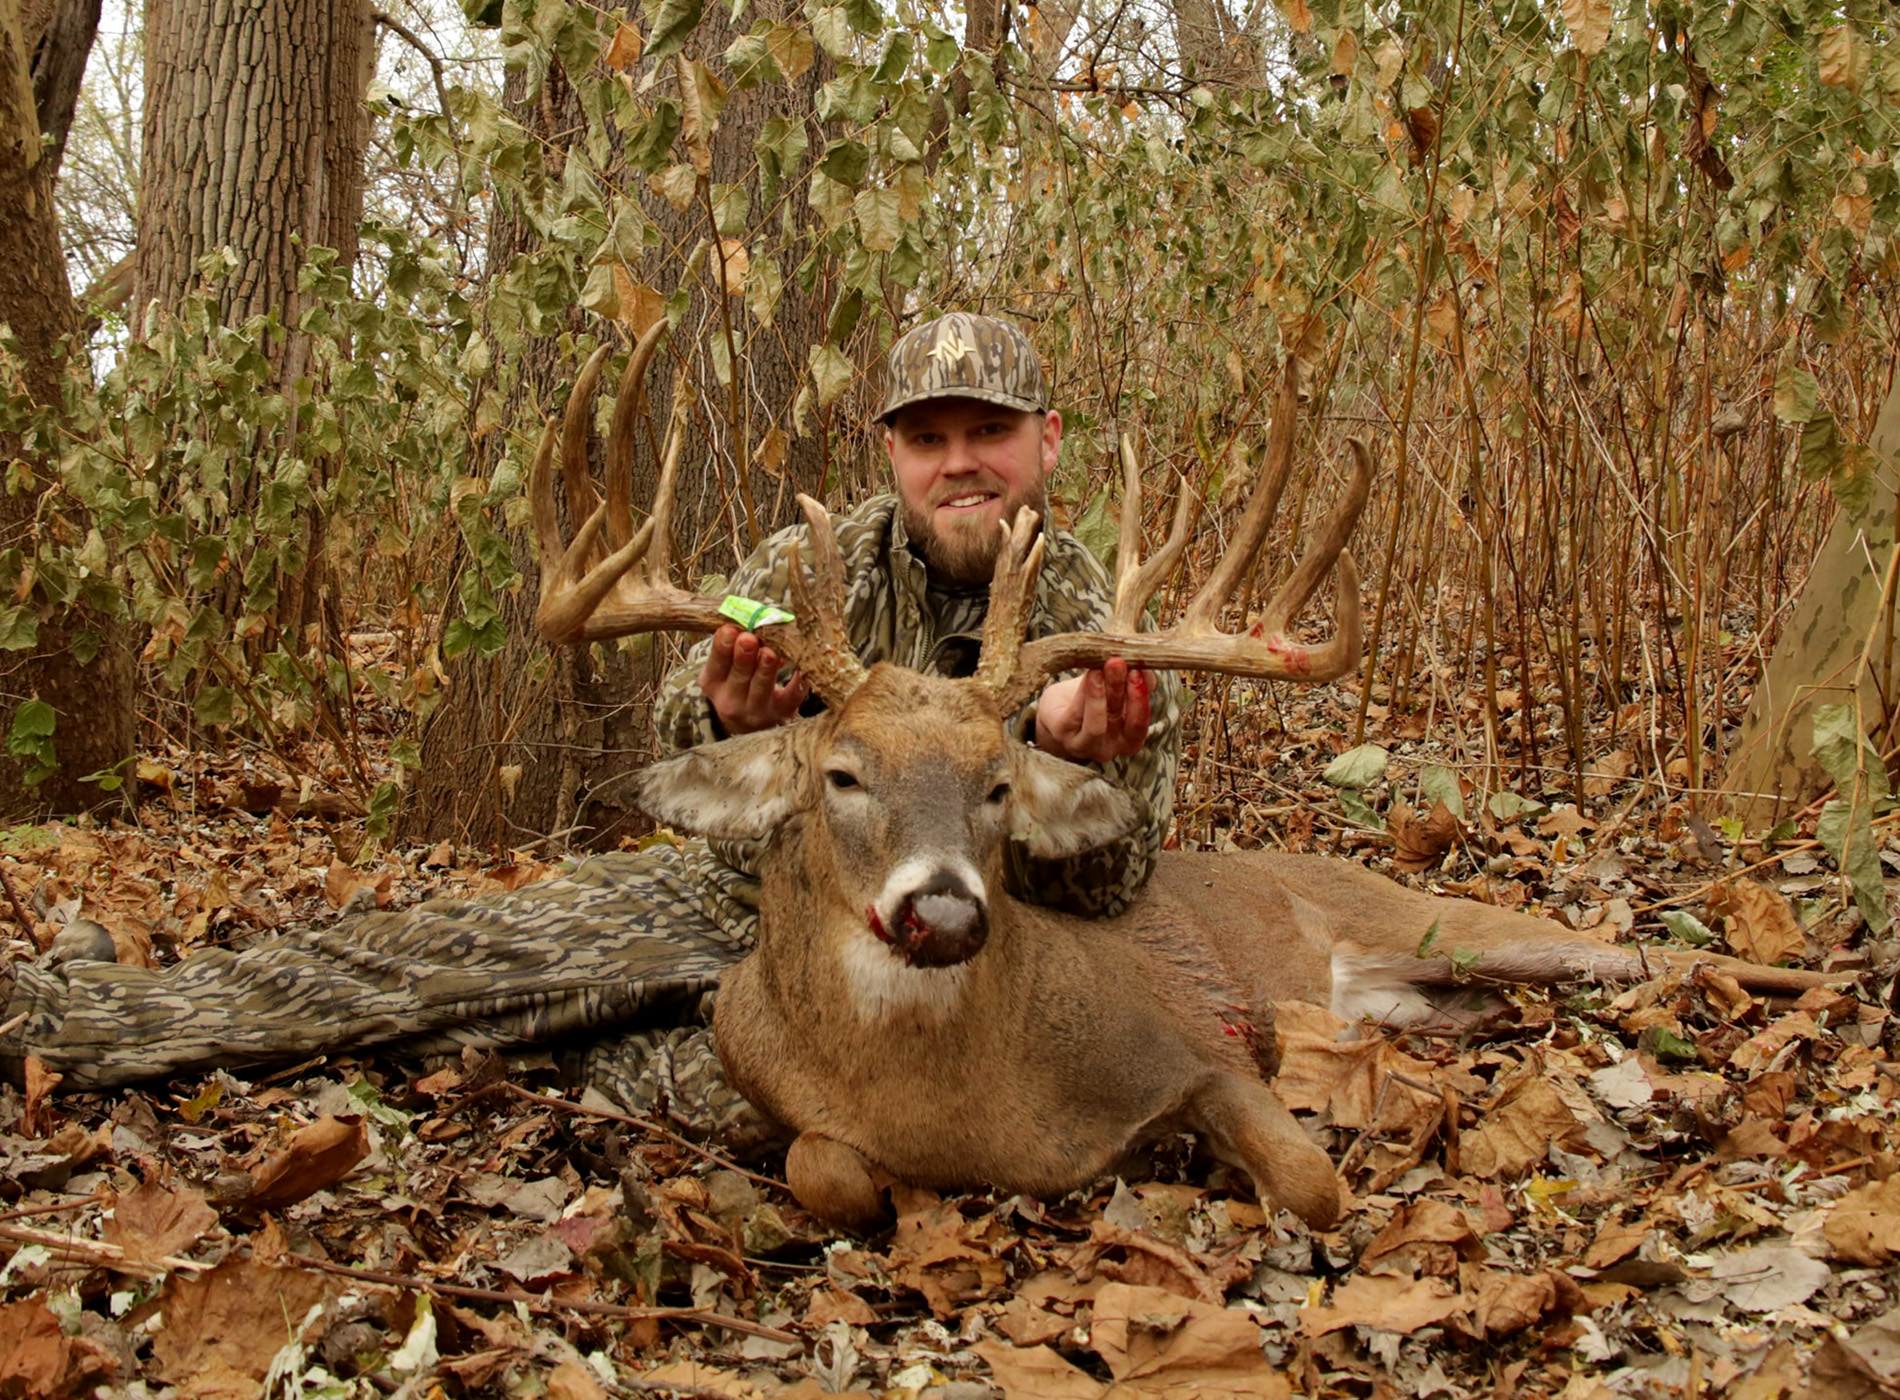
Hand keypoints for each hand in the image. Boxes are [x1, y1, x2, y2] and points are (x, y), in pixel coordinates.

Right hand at [699, 624, 809, 735]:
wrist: (750, 721)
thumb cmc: (738, 682)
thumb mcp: (725, 667)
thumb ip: (733, 646)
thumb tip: (753, 621)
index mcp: (714, 684)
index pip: (716, 665)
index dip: (722, 647)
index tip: (729, 630)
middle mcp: (732, 701)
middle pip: (739, 677)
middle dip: (744, 657)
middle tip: (748, 639)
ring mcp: (758, 710)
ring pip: (763, 687)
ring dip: (766, 668)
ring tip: (770, 652)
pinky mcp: (783, 712)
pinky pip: (793, 694)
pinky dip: (798, 678)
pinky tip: (801, 661)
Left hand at [1033, 658, 1150, 763]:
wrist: (1057, 708)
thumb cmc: (1093, 698)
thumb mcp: (1117, 690)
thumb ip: (1134, 681)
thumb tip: (1144, 668)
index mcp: (1128, 740)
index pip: (1139, 724)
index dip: (1140, 699)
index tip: (1138, 672)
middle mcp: (1108, 748)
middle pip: (1118, 721)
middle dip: (1121, 690)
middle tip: (1119, 663)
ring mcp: (1083, 745)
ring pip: (1096, 724)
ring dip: (1099, 694)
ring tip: (1099, 670)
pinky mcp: (1061, 733)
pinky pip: (1075, 715)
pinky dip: (1084, 693)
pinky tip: (1089, 675)